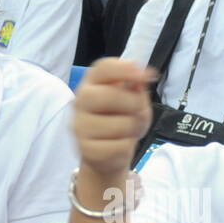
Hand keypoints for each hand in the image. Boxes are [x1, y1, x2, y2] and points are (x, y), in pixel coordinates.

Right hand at [71, 57, 156, 177]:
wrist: (107, 153)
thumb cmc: (121, 120)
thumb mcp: (134, 100)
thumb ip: (137, 87)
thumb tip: (143, 75)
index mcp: (92, 83)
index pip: (103, 68)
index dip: (123, 69)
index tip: (143, 75)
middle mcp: (80, 101)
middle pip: (109, 96)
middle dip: (133, 103)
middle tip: (137, 110)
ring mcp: (80, 126)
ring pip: (120, 125)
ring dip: (133, 129)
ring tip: (127, 130)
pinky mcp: (86, 149)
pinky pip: (119, 147)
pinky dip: (127, 147)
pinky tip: (119, 144)